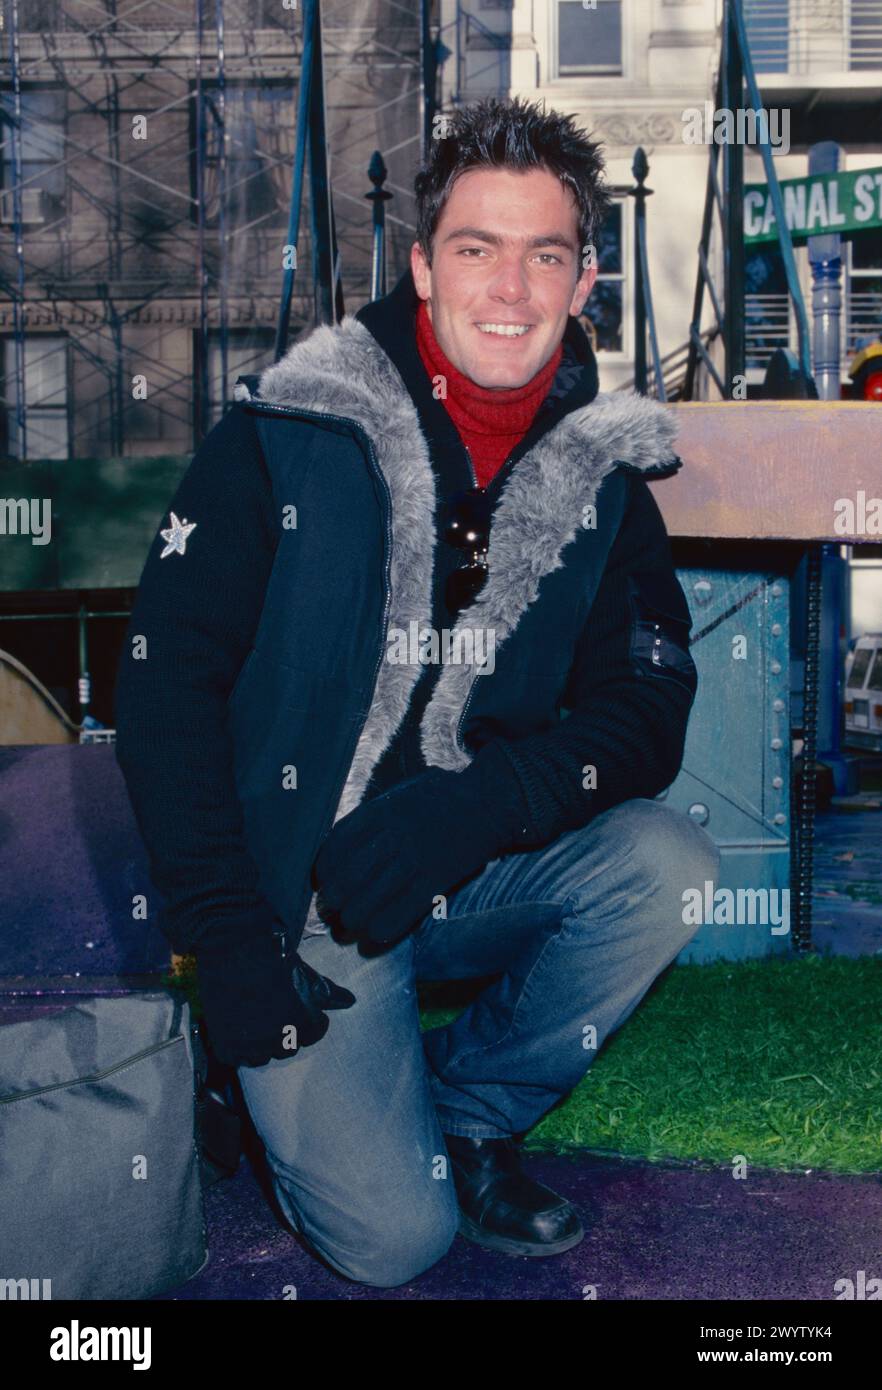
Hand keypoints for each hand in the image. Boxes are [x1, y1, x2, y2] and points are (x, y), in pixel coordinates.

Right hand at [196, 930, 355, 1068]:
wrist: (232, 948)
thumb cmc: (271, 957)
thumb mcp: (304, 973)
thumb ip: (328, 993)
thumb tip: (350, 1001)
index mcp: (301, 1021)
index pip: (314, 1033)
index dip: (310, 1020)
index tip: (300, 1009)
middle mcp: (277, 1038)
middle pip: (289, 1047)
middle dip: (287, 1032)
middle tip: (276, 1012)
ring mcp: (250, 1044)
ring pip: (264, 1056)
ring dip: (264, 1043)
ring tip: (258, 1020)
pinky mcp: (226, 1045)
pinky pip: (239, 1058)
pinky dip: (241, 1048)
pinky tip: (240, 1028)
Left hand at [312, 751, 534, 948]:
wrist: (488, 802)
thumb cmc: (441, 797)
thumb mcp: (401, 793)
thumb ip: (373, 815)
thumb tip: (343, 846)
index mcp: (380, 810)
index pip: (336, 846)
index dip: (324, 871)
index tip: (323, 882)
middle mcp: (393, 835)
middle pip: (347, 879)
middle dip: (333, 901)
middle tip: (332, 910)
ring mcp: (415, 858)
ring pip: (368, 901)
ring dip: (353, 919)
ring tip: (350, 925)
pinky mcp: (436, 880)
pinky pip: (400, 913)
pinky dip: (383, 928)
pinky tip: (376, 933)